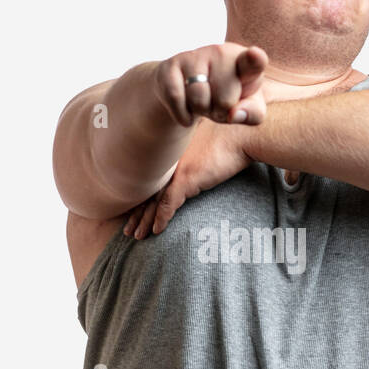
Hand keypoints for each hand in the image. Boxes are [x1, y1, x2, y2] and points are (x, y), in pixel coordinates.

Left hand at [122, 119, 252, 237]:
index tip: (132, 212)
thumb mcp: (204, 142)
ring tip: (136, 235)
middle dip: (136, 213)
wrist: (241, 132)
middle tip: (127, 230)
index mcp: (169, 153)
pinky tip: (156, 230)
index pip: (149, 179)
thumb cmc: (229, 134)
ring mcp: (175, 170)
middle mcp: (168, 161)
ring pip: (153, 200)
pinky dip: (161, 218)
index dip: (139, 197)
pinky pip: (168, 204)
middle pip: (146, 191)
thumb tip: (196, 163)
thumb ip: (193, 153)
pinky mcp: (186, 178)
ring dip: (144, 220)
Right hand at [152, 42, 268, 126]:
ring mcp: (194, 56)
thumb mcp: (247, 106)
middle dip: (219, 111)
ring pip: (199, 100)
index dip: (255, 59)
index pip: (253, 62)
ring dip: (200, 112)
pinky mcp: (171, 66)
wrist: (189, 88)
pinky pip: (176, 99)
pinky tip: (186, 108)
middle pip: (225, 100)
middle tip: (216, 102)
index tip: (254, 54)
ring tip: (202, 102)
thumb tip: (234, 114)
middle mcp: (221, 52)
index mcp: (245, 62)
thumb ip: (252, 113)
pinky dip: (182, 114)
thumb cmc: (226, 95)